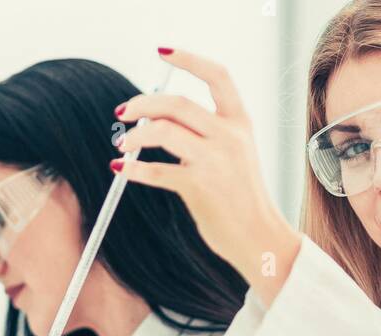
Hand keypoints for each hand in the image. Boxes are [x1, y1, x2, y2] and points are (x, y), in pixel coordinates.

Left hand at [115, 47, 302, 301]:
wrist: (259, 238)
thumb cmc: (241, 198)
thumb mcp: (235, 155)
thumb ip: (205, 133)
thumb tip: (158, 117)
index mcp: (240, 123)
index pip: (217, 76)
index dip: (188, 59)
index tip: (162, 52)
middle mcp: (229, 137)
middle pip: (177, 104)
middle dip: (142, 103)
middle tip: (123, 112)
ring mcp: (215, 161)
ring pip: (163, 132)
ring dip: (134, 136)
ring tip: (123, 144)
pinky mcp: (199, 187)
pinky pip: (156, 171)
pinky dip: (132, 170)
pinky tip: (120, 169)